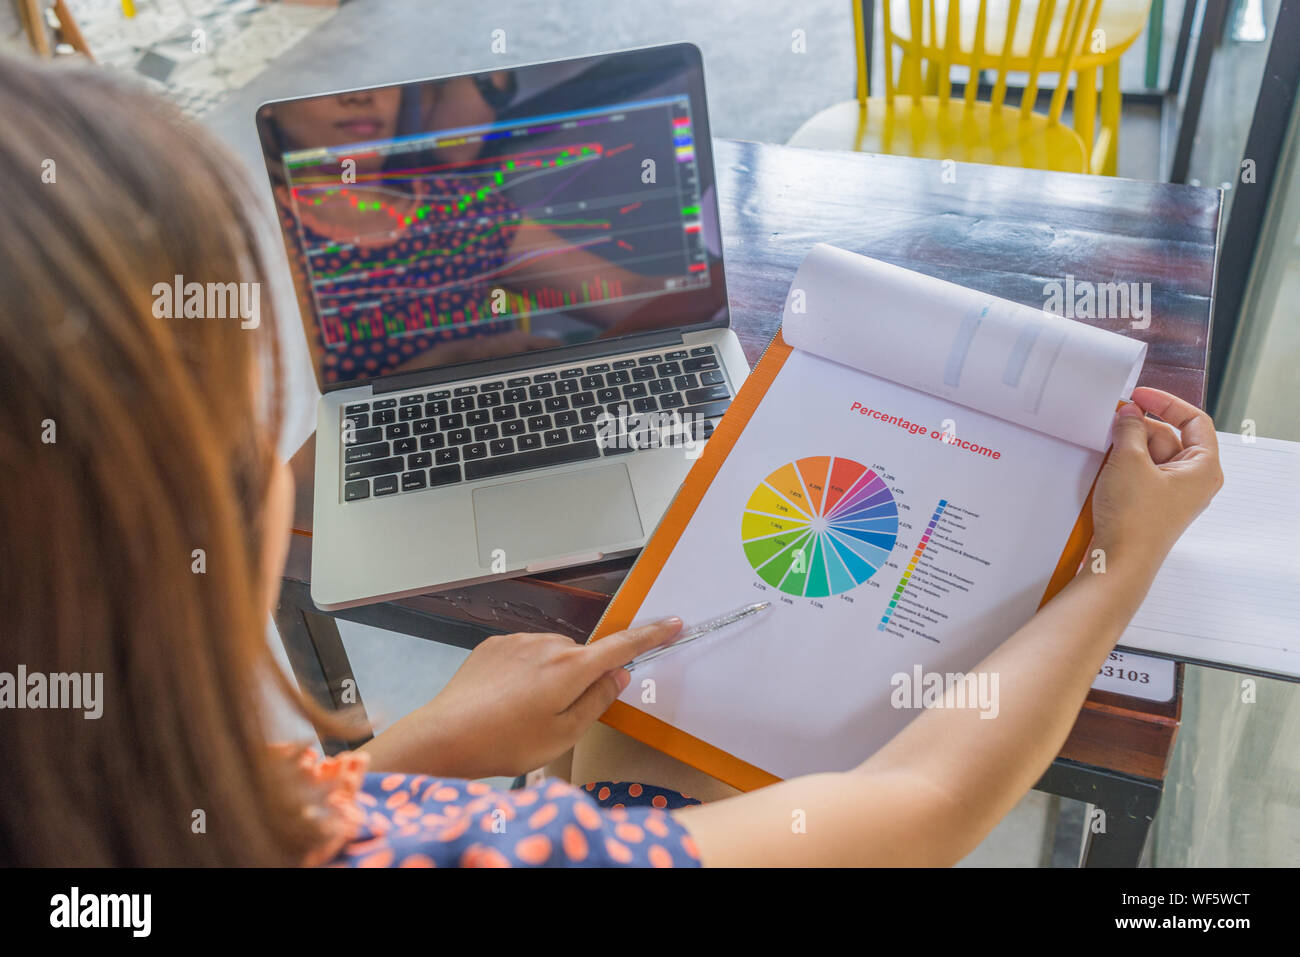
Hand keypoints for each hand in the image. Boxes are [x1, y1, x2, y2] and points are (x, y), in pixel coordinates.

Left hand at [360, 618, 682, 778]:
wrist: (446, 736)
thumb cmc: (506, 743)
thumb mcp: (564, 734)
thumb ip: (598, 701)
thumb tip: (618, 674)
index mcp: (572, 668)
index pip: (622, 646)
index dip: (651, 635)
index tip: (673, 622)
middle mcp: (548, 645)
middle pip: (582, 657)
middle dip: (580, 679)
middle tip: (555, 717)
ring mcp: (519, 641)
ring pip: (552, 656)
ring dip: (549, 677)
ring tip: (521, 714)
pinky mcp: (494, 645)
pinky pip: (524, 655)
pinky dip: (524, 673)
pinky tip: (504, 700)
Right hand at [1091, 387, 1222, 567]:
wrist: (1118, 562)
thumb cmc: (1134, 519)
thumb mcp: (1129, 461)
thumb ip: (1129, 429)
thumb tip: (1128, 413)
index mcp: (1203, 468)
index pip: (1194, 421)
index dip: (1167, 402)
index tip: (1140, 395)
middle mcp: (1192, 480)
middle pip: (1169, 436)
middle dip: (1140, 427)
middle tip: (1113, 420)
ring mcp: (1171, 493)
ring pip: (1152, 454)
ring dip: (1128, 446)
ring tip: (1105, 445)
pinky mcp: (1151, 504)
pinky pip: (1140, 473)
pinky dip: (1124, 464)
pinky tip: (1105, 463)